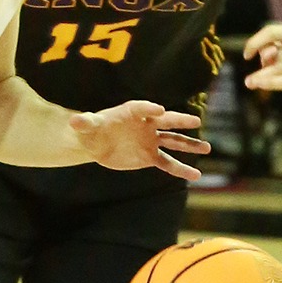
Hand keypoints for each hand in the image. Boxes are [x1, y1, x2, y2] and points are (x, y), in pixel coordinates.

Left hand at [69, 100, 207, 180]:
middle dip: (180, 121)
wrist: (95, 142)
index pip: (143, 108)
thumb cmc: (91, 129)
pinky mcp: (149, 157)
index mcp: (132, 111)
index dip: (151, 108)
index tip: (159, 110)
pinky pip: (167, 163)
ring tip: (207, 148)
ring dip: (189, 145)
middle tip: (195, 121)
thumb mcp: (86, 126)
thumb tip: (74, 122)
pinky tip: (195, 175)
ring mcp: (150, 140)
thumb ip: (84, 122)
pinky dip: (181, 169)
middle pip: (166, 121)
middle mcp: (146, 124)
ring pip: (173, 142)